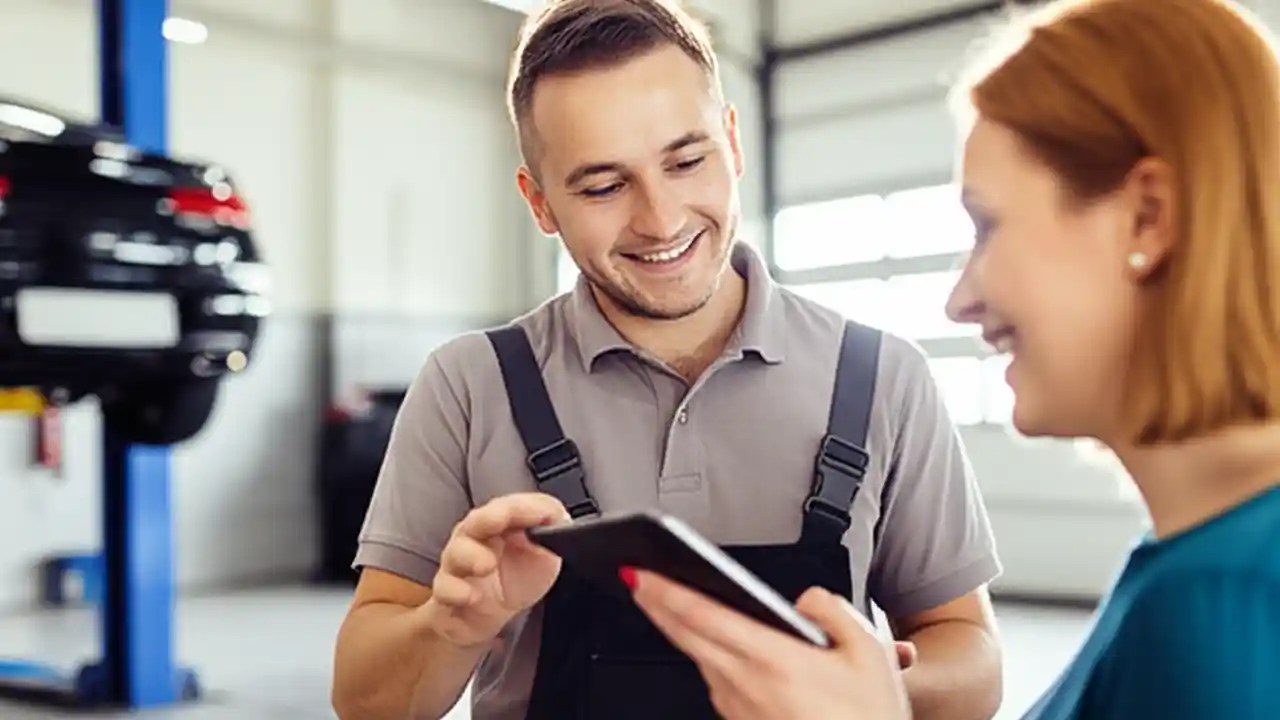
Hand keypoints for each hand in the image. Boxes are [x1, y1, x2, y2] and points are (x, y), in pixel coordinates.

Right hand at [419, 493, 570, 648]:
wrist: (482, 619)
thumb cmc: (511, 581)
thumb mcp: (542, 559)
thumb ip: (550, 537)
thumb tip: (560, 518)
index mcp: (498, 525)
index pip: (510, 508)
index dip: (525, 508)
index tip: (544, 512)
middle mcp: (473, 539)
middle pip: (477, 521)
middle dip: (489, 518)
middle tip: (500, 520)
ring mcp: (457, 566)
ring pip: (456, 552)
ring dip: (470, 555)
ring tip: (486, 565)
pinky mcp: (446, 594)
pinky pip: (444, 589)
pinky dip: (455, 591)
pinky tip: (470, 596)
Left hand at [631, 570, 911, 719]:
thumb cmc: (868, 719)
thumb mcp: (868, 652)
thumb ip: (831, 610)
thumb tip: (803, 600)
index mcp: (774, 660)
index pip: (704, 617)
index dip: (666, 592)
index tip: (640, 573)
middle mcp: (747, 686)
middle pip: (686, 637)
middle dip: (656, 606)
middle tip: (636, 579)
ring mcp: (740, 710)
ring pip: (699, 660)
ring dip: (680, 632)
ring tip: (667, 603)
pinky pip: (716, 683)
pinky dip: (706, 658)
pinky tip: (711, 646)